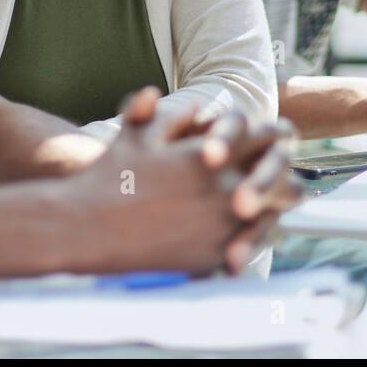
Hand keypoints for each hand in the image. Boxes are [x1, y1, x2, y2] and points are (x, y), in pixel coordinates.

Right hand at [68, 88, 296, 274]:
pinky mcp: (213, 258)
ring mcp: (223, 227)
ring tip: (261, 213)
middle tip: (280, 182)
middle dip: (279, 179)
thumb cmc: (110, 176)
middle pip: (280, 181)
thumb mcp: (137, 133)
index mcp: (213, 155)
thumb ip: (169, 114)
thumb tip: (192, 107)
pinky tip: (239, 241)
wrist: (86, 227)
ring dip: (268, 213)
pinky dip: (244, 245)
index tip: (267, 143)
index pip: (264, 138)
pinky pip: (245, 250)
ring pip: (270, 219)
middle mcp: (227, 189)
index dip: (269, 138)